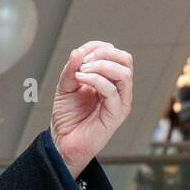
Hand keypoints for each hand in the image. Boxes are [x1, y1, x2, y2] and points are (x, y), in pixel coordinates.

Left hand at [50, 41, 132, 177]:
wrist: (63, 142)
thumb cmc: (67, 116)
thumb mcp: (65, 86)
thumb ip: (71, 68)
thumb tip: (78, 51)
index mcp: (109, 81)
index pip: (115, 55)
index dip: (98, 48)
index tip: (79, 54)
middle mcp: (119, 90)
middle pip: (126, 60)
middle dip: (104, 54)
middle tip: (83, 61)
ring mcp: (120, 102)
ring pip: (124, 73)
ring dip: (101, 66)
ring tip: (81, 71)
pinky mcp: (115, 114)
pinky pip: (112, 91)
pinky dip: (95, 80)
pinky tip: (80, 80)